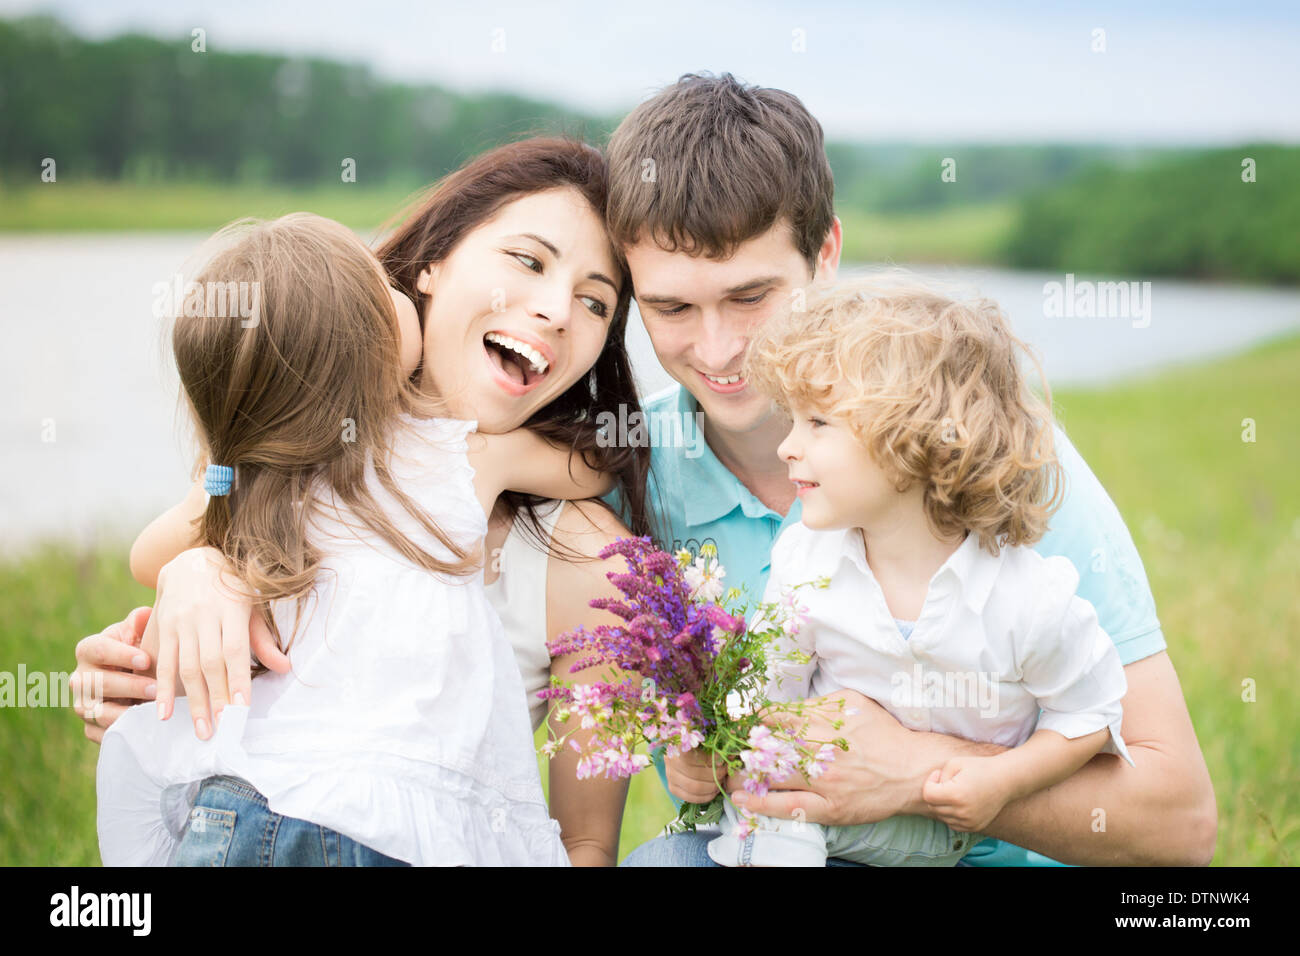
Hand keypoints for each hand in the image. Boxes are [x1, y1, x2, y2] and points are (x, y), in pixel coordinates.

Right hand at [72, 607, 155, 742]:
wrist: (139, 679)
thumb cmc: (141, 650)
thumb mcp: (140, 633)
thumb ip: (140, 623)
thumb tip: (144, 615)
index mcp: (89, 649)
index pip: (98, 649)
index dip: (120, 655)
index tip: (145, 659)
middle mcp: (80, 678)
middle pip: (97, 683)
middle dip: (128, 686)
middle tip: (155, 689)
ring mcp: (83, 704)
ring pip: (97, 712)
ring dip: (124, 713)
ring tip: (150, 712)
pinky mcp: (90, 728)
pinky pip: (101, 734)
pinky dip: (122, 733)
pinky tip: (143, 730)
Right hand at [149, 547, 289, 738]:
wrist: (192, 561)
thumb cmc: (232, 589)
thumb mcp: (252, 606)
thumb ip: (264, 639)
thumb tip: (285, 667)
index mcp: (232, 608)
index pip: (234, 648)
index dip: (237, 679)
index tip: (240, 708)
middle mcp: (204, 615)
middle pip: (209, 662)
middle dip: (215, 698)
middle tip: (220, 729)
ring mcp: (181, 621)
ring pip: (185, 666)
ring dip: (192, 700)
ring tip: (201, 729)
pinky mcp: (163, 627)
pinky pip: (163, 661)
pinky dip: (162, 688)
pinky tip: (163, 712)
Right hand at [665, 747, 729, 803]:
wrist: (680, 752)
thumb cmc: (697, 744)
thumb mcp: (705, 740)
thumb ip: (716, 745)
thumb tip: (731, 754)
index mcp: (678, 745)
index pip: (694, 755)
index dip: (711, 760)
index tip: (723, 760)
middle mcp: (671, 761)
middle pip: (696, 774)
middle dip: (715, 775)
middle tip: (725, 772)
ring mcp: (670, 776)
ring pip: (694, 787)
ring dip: (712, 787)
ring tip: (720, 782)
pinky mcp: (672, 788)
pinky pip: (691, 798)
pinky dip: (706, 796)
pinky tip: (714, 791)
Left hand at [729, 690, 931, 825]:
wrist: (913, 769)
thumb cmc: (883, 733)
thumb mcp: (853, 703)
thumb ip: (819, 703)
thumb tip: (786, 707)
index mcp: (826, 720)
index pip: (775, 718)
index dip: (752, 722)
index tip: (740, 725)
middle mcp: (822, 748)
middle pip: (768, 746)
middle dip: (743, 748)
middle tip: (728, 750)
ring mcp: (825, 780)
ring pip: (773, 775)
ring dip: (745, 773)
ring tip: (729, 772)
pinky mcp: (830, 807)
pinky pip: (788, 806)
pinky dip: (761, 802)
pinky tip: (742, 797)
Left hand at [922, 755, 1010, 832]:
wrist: (1006, 780)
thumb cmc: (979, 768)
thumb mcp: (955, 763)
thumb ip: (938, 776)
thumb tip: (932, 790)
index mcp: (956, 795)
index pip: (928, 795)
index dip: (930, 782)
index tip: (939, 774)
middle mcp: (962, 812)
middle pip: (933, 807)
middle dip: (935, 794)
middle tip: (947, 782)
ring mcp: (969, 822)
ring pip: (942, 817)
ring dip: (942, 805)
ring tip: (954, 792)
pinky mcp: (974, 827)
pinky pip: (952, 824)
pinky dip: (951, 815)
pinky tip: (959, 802)